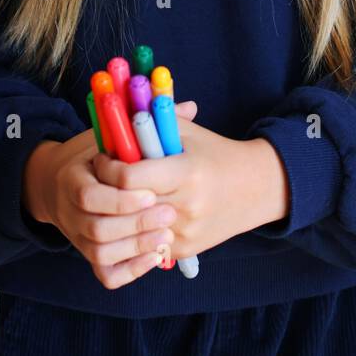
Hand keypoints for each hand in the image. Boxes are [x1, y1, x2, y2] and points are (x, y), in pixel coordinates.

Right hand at [21, 102, 198, 289]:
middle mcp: (68, 210)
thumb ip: (143, 124)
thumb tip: (190, 107)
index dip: (122, 196)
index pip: (90, 194)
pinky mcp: (88, 256)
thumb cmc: (91, 155)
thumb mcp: (107, 135)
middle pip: (98, 228)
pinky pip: (106, 273)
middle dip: (135, 223)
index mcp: (72, 176)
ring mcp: (77, 236)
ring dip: (136, 246)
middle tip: (170, 213)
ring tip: (167, 235)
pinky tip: (155, 256)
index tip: (153, 190)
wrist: (55, 185)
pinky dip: (130, 269)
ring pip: (102, 253)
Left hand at [90, 110, 290, 260]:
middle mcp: (187, 206)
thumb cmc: (215, 153)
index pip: (130, 177)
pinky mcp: (185, 249)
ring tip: (114, 194)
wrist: (255, 188)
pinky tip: (136, 211)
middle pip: (128, 204)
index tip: (103, 158)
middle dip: (107, 190)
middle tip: (100, 177)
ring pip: (134, 228)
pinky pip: (148, 241)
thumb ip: (152, 122)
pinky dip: (138, 227)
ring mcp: (186, 231)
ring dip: (119, 212)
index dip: (109, 168)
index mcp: (186, 172)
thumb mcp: (186, 132)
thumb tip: (116, 106)